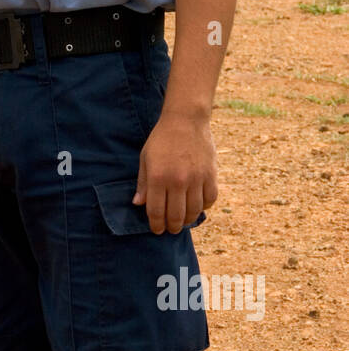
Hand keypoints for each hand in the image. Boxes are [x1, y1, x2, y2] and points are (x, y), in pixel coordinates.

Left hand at [132, 112, 217, 234]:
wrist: (185, 120)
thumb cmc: (162, 139)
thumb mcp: (145, 159)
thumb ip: (143, 183)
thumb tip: (138, 204)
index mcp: (158, 177)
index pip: (156, 211)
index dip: (156, 225)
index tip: (157, 230)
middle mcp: (178, 181)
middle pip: (176, 216)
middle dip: (172, 227)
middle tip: (171, 229)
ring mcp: (196, 178)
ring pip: (194, 210)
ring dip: (188, 220)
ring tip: (183, 220)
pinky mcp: (211, 174)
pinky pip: (210, 199)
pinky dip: (204, 207)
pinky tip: (197, 205)